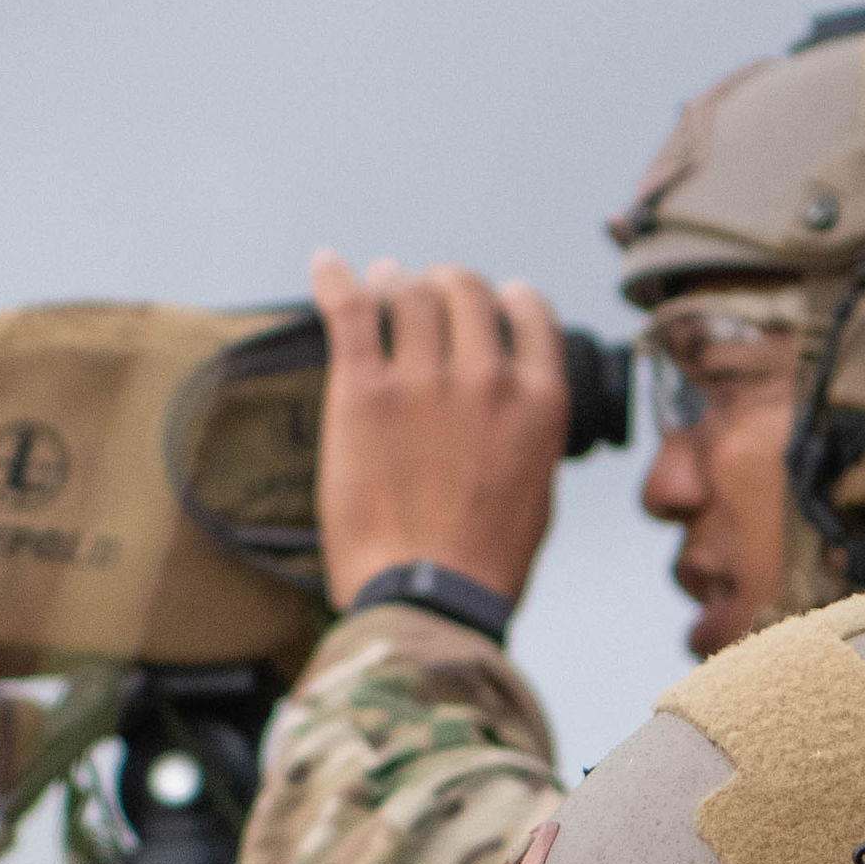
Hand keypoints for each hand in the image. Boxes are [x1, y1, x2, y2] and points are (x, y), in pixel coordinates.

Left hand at [306, 249, 570, 612]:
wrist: (428, 599)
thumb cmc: (483, 565)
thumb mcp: (539, 492)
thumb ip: (531, 436)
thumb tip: (518, 411)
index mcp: (539, 400)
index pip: (527, 312)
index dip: (505, 297)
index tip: (493, 298)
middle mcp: (487, 375)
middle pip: (464, 291)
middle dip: (446, 284)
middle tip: (429, 291)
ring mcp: (423, 379)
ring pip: (409, 292)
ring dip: (397, 281)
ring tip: (385, 281)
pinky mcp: (364, 391)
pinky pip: (349, 308)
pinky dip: (334, 278)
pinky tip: (325, 264)